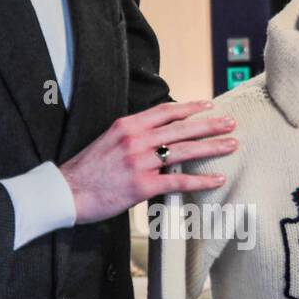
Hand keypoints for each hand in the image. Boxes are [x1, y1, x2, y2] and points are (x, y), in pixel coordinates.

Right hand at [59, 100, 237, 223]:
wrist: (67, 192)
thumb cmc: (86, 171)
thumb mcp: (107, 141)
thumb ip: (132, 135)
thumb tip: (156, 136)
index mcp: (127, 125)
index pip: (165, 111)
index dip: (190, 108)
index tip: (209, 106)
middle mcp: (136, 139)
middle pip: (181, 128)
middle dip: (210, 125)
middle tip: (231, 123)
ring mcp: (140, 162)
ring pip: (185, 150)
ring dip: (212, 147)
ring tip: (231, 145)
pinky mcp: (142, 185)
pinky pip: (179, 181)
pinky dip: (201, 181)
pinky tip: (216, 179)